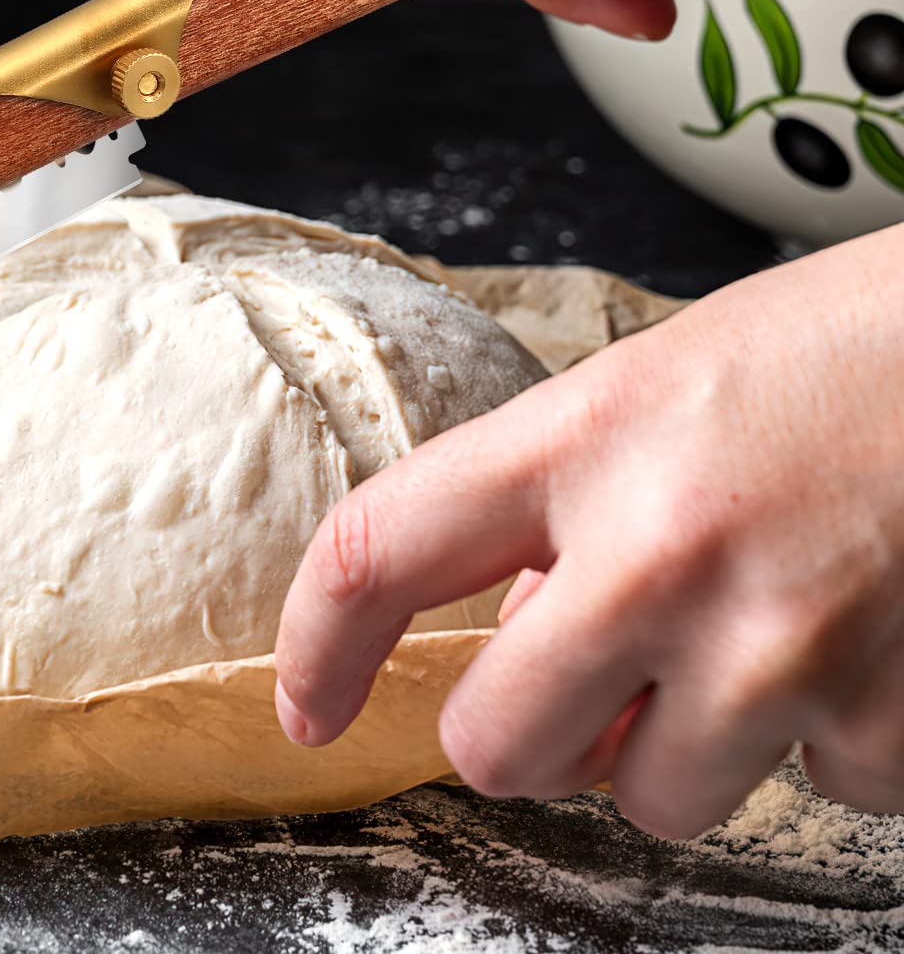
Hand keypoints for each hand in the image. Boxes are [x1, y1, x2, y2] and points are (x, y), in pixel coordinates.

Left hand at [272, 222, 903, 837]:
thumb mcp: (654, 389)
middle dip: (523, 735)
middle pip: (497, 747)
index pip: (379, 550)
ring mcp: (778, 649)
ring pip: (652, 801)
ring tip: (752, 626)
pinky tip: (852, 637)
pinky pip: (808, 793)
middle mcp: (662, 551)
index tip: (306, 703)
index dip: (316, 644)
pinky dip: (817, 739)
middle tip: (580, 680)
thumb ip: (563, 508)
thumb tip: (525, 641)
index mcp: (581, 437)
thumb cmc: (829, 351)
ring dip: (681, 741)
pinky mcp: (888, 720)